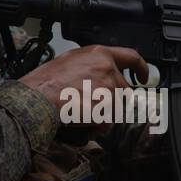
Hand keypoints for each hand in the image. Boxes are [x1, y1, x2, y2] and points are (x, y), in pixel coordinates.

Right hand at [20, 45, 149, 129]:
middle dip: (111, 100)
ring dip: (102, 114)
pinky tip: (80, 119)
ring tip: (80, 110)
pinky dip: (96, 126)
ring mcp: (108, 89)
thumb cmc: (46, 82)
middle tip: (90, 103)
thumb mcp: (71, 60)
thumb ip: (92, 64)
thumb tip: (101, 72)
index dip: (142, 68)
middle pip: (123, 90)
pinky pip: (107, 123)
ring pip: (115, 108)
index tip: (144, 77)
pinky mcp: (105, 109)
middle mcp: (107, 69)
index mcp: (99, 54)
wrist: (36, 98)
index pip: (132, 58)